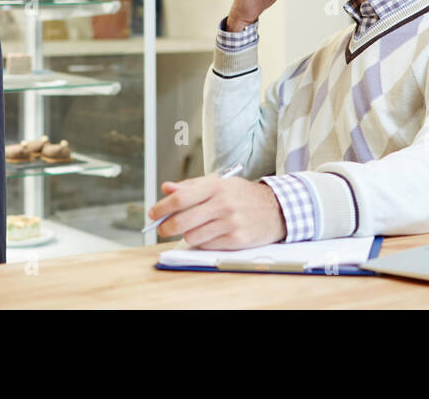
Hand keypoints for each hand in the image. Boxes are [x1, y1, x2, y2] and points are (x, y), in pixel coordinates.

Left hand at [148, 175, 287, 248]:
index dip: (162, 207)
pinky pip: (207, 245)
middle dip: (166, 227)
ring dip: (187, 235)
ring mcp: (230, 222)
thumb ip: (191, 186)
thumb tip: (166, 188)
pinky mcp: (236, 239)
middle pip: (182, 220)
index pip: (180, 198)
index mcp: (216, 186)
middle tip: (161, 229)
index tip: (153, 213)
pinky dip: (203, 242)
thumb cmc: (242, 195)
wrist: (275, 209)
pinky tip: (210, 234)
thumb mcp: (219, 183)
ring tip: (193, 229)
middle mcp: (222, 204)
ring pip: (192, 236)